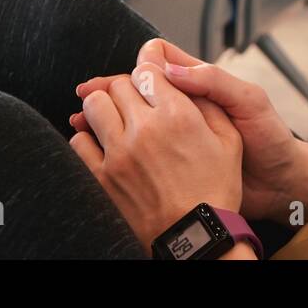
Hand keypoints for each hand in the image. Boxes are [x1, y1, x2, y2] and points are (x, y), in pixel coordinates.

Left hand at [68, 61, 243, 248]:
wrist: (194, 237)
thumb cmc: (215, 190)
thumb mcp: (229, 140)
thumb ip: (207, 102)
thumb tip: (184, 76)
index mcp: (178, 114)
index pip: (148, 69)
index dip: (148, 70)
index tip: (150, 79)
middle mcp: (145, 128)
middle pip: (118, 84)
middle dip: (127, 87)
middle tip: (136, 101)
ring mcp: (118, 153)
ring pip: (93, 105)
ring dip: (104, 106)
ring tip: (116, 118)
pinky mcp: (101, 176)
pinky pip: (79, 141)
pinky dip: (88, 136)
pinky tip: (104, 143)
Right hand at [74, 39, 307, 223]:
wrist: (281, 183)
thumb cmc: (271, 139)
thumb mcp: (249, 102)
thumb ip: (213, 81)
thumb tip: (167, 68)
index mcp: (204, 84)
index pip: (163, 62)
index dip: (137, 64)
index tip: (111, 75)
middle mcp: (188, 104)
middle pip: (142, 88)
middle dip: (112, 88)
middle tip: (85, 95)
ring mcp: (180, 131)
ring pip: (137, 116)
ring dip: (109, 115)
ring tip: (81, 119)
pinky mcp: (177, 156)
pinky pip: (145, 144)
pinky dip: (121, 142)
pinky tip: (101, 145)